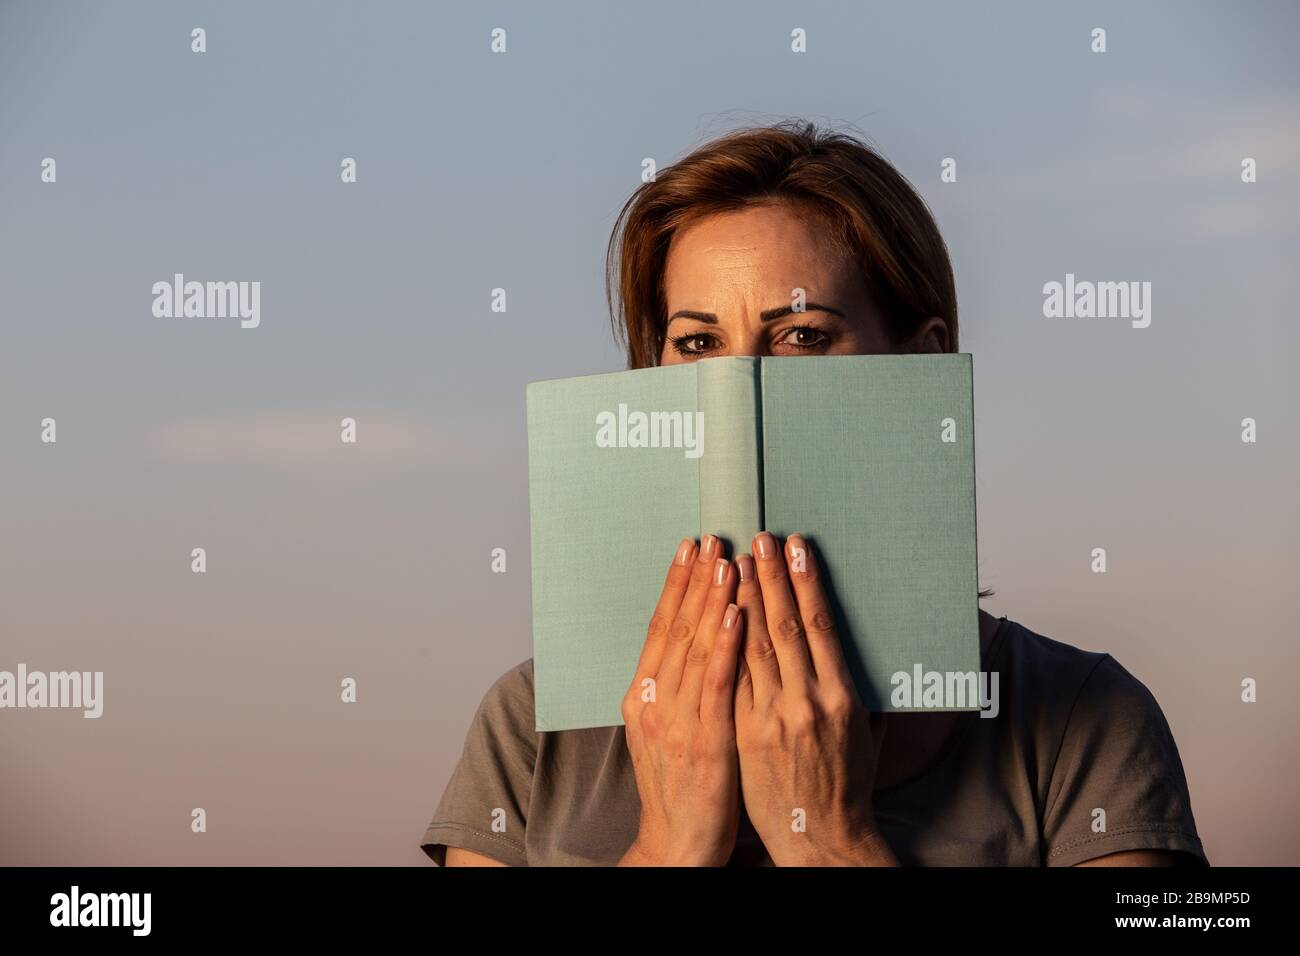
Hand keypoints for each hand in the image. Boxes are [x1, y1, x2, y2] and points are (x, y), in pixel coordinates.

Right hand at [619, 534, 744, 865]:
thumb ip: (674, 687)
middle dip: (694, 579)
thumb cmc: (682, 786)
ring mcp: (676, 721)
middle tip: (710, 537)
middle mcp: (652, 702)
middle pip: (674, 627)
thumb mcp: (667, 730)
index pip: (659, 626)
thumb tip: (692, 640)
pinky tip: (737, 614)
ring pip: (695, 647)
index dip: (676, 584)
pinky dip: (726, 644)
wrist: (678, 844)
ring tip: (726, 561)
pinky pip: (717, 683)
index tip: (689, 547)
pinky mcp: (705, 741)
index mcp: (642, 697)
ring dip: (712, 600)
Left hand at [732, 532, 895, 865]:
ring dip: (741, 600)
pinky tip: (716, 617)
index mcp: (841, 697)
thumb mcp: (866, 731)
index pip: (820, 625)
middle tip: (758, 539)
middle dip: (770, 577)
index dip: (805, 582)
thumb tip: (853, 645)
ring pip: (752, 647)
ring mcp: (772, 719)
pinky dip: (724, 645)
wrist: (820, 838)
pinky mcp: (744, 734)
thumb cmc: (847, 785)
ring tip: (732, 563)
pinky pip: (732, 680)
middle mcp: (807, 702)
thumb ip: (859, 686)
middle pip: (783, 626)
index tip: (796, 548)